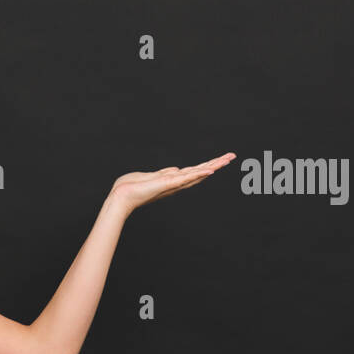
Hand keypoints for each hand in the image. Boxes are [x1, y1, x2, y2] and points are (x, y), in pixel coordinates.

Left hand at [108, 152, 235, 213]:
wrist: (121, 197)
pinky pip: (186, 178)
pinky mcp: (167, 184)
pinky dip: (198, 174)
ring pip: (197, 173)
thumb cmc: (131, 188)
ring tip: (227, 159)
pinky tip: (210, 171)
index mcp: (172, 180)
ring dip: (213, 166)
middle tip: (231, 156)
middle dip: (216, 164)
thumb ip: (165, 174)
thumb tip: (175, 169)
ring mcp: (173, 184)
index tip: (220, 160)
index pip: (193, 172)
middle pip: (200, 172)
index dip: (207, 166)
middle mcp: (175, 183)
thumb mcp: (152, 176)